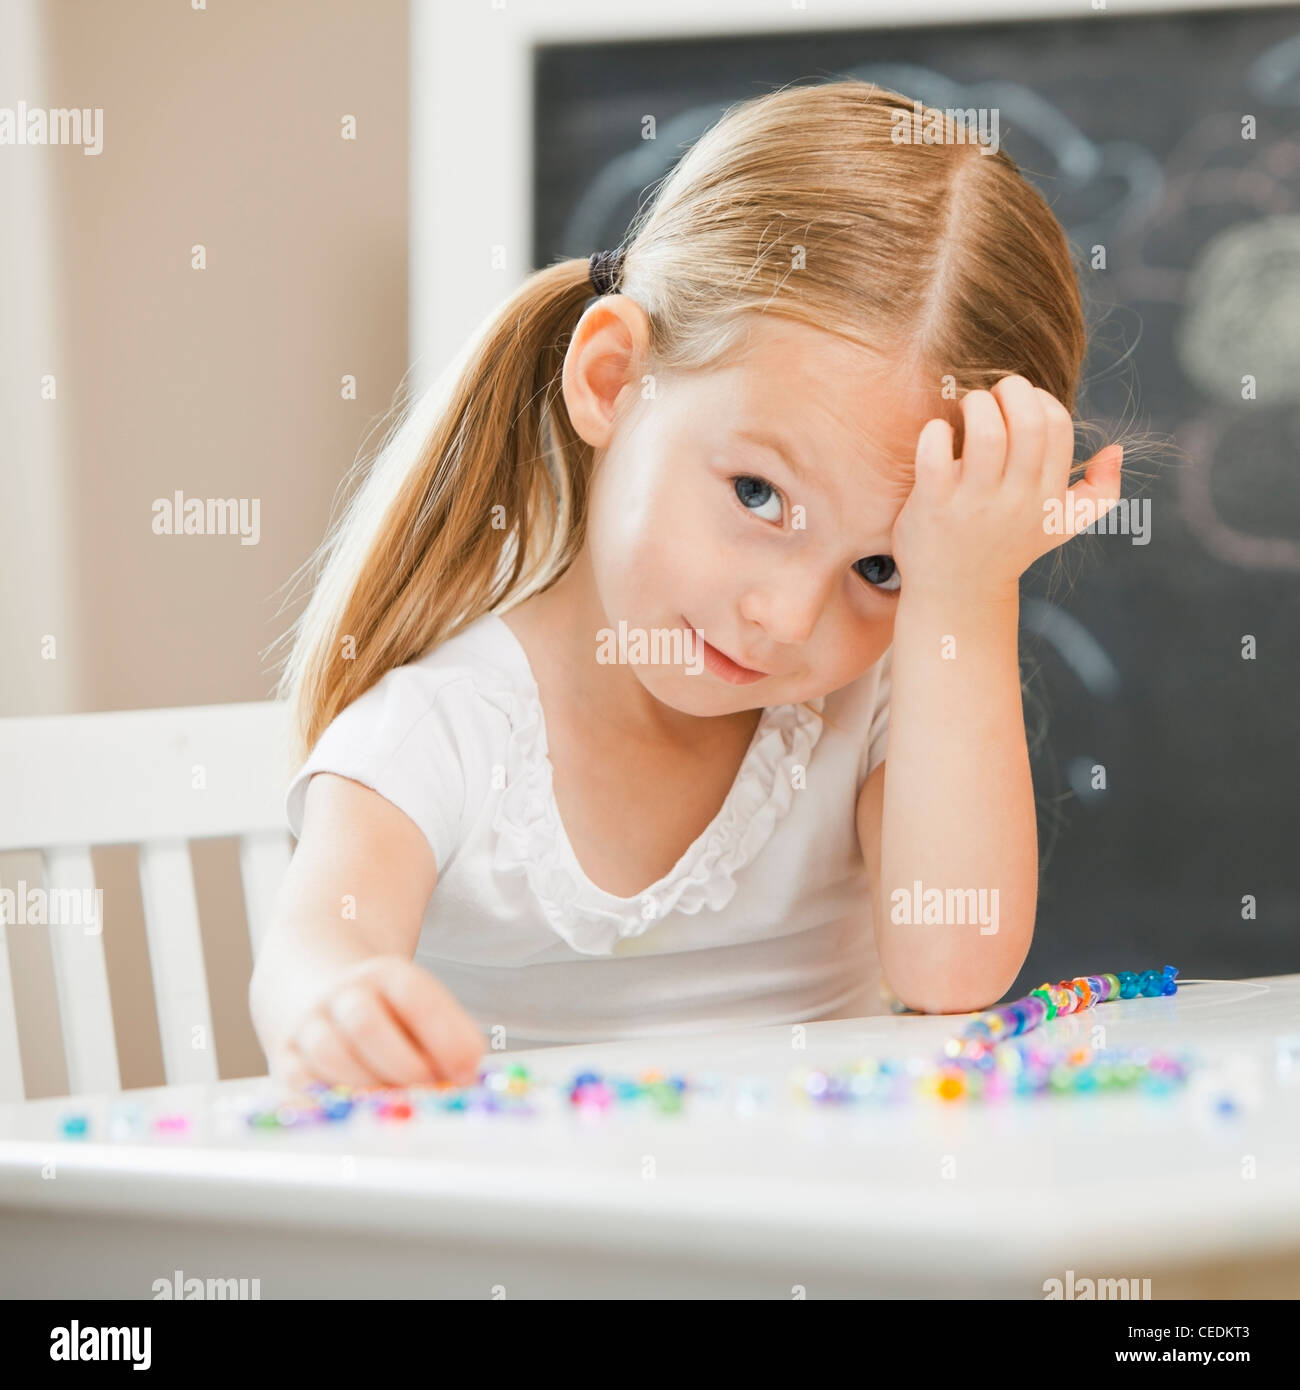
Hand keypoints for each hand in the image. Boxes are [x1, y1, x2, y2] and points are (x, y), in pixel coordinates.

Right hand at [268, 954, 483, 1091]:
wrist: (313, 988)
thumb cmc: (384, 1011)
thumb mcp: (419, 1007)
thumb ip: (448, 1038)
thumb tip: (465, 1078)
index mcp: (385, 975)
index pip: (413, 994)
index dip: (444, 1033)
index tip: (466, 1069)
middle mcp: (342, 995)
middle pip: (365, 1023)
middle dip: (404, 1065)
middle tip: (429, 1091)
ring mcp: (309, 1025)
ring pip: (330, 1055)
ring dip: (368, 1087)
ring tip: (396, 1106)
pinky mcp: (285, 1060)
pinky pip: (299, 1086)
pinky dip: (329, 1105)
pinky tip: (356, 1115)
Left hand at [891, 375, 1122, 603]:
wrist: (957, 594)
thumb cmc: (1005, 548)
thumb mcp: (1059, 526)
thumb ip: (1099, 493)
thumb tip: (1115, 451)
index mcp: (1047, 495)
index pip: (1057, 426)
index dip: (1038, 400)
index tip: (1016, 405)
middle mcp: (1017, 499)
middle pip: (1029, 423)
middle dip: (1010, 391)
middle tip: (992, 396)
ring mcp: (975, 505)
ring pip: (988, 435)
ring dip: (976, 405)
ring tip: (966, 408)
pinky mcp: (935, 508)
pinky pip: (935, 459)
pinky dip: (935, 434)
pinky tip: (936, 433)